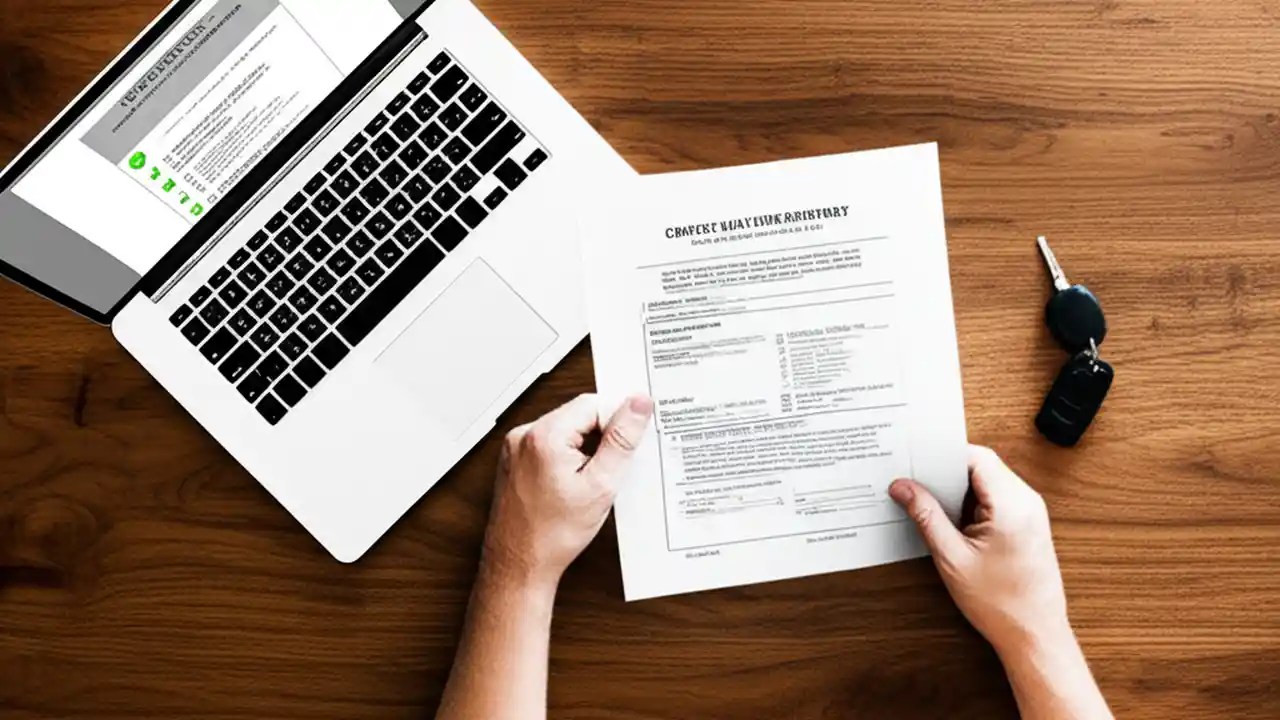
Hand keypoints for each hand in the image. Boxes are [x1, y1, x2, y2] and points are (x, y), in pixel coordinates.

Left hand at [483, 394, 653, 591]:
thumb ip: (622, 440)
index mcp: (544, 436)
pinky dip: (568, 456)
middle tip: (615, 466)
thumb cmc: (553, 535)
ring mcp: (515, 448)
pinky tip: (576, 483)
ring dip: (585, 446)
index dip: (618, 419)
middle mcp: (524, 436)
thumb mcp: (601, 486)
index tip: (632, 440)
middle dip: (602, 435)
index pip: (592, 403)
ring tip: (592, 480)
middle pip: (577, 414)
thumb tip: (638, 405)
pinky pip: (550, 445)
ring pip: (565, 430)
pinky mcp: (514, 460)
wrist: (518, 565)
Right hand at [889, 445, 1068, 655]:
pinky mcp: (1028, 525)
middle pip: (982, 466)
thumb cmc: (1001, 604)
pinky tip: (952, 522)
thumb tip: (904, 488)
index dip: (943, 456)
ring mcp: (1031, 513)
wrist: (1035, 635)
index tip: (917, 463)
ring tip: (932, 508)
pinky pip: (997, 499)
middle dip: (947, 474)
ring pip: (988, 482)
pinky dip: (972, 504)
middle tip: (916, 485)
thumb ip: (926, 516)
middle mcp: (1027, 503)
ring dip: (959, 491)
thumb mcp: (952, 557)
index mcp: (1012, 505)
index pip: (976, 457)